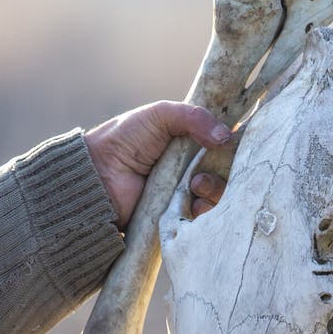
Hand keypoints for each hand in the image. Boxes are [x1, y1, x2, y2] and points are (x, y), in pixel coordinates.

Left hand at [85, 101, 230, 229]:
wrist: (98, 175)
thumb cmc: (125, 139)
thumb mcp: (160, 115)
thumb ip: (194, 117)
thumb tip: (226, 136)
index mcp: (190, 143)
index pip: (224, 146)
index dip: (234, 146)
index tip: (233, 145)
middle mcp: (192, 168)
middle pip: (227, 173)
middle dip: (226, 172)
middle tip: (204, 172)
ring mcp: (186, 193)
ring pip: (219, 195)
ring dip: (215, 191)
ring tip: (195, 186)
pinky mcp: (178, 216)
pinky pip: (203, 218)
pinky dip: (205, 210)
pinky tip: (193, 204)